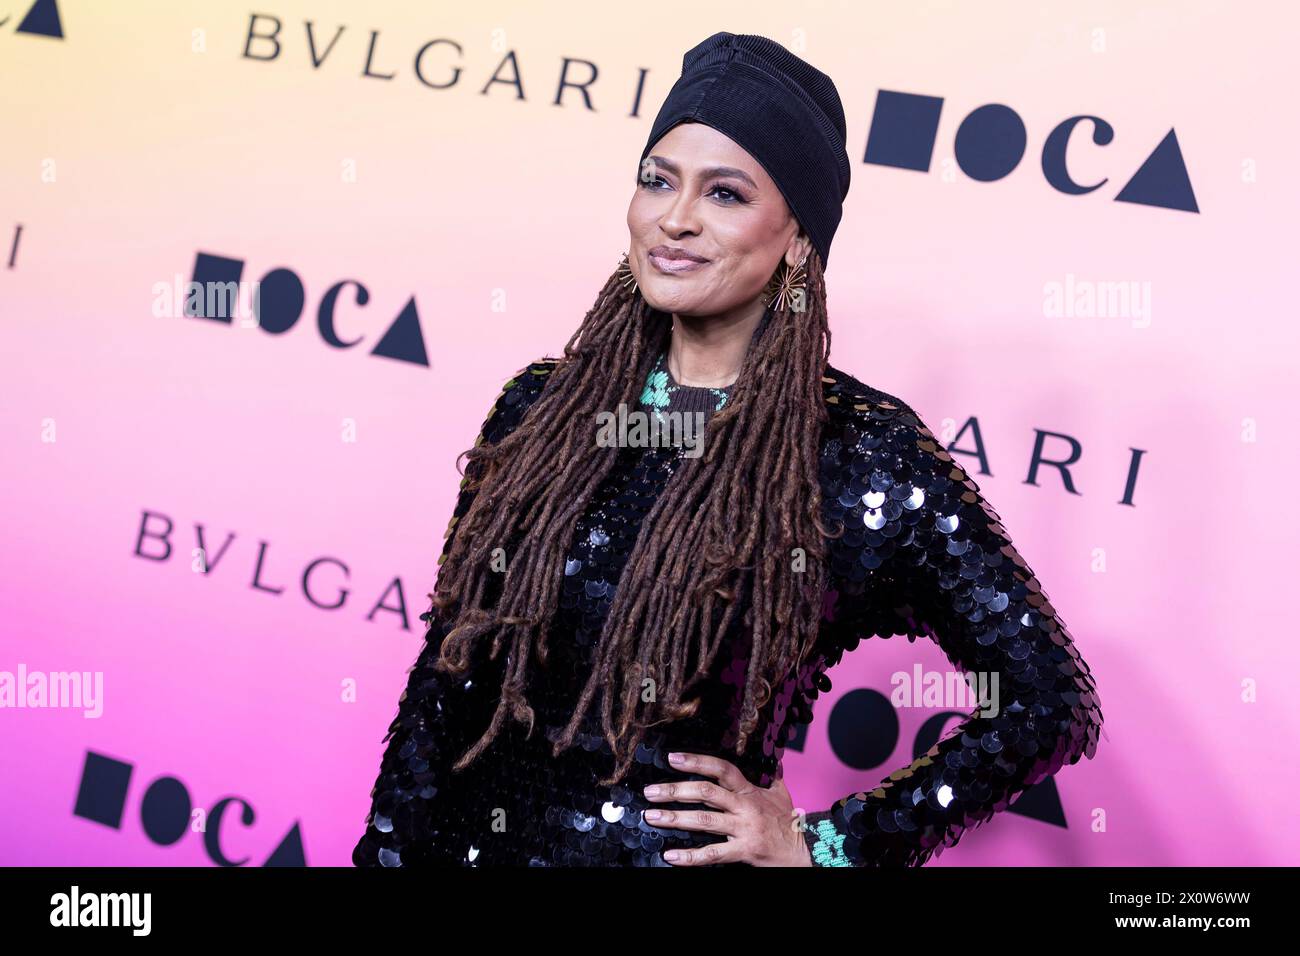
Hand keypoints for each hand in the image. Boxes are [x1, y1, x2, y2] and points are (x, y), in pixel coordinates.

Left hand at [642, 751, 814, 865]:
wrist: (806, 850)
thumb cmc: (789, 823)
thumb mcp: (781, 793)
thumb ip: (772, 776)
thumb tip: (772, 759)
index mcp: (749, 791)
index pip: (721, 769)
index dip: (696, 761)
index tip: (672, 759)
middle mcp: (744, 807)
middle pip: (705, 792)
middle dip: (675, 790)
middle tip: (650, 791)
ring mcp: (743, 829)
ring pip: (704, 820)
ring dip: (675, 818)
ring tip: (652, 816)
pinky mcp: (743, 851)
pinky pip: (713, 854)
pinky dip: (690, 856)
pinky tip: (671, 855)